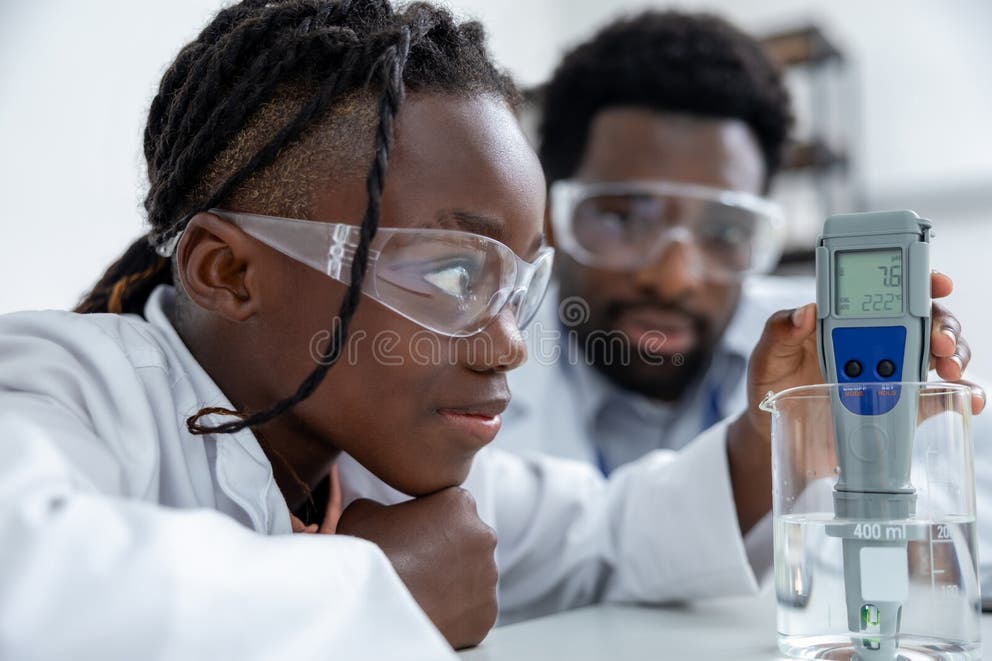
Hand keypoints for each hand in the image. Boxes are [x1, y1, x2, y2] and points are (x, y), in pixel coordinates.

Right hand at [335, 487, 497, 649]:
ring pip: (473, 577)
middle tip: (415, 565)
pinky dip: (457, 613)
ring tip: (420, 592)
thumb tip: (382, 513)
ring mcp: (489, 577)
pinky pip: (474, 611)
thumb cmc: (369, 557)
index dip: (430, 522)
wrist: (374, 610)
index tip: (413, 536)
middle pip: (468, 540)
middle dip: (447, 551)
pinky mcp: (487, 613)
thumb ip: (383, 505)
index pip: (451, 507)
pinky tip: (431, 612)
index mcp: (459, 503)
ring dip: (454, 582)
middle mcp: (484, 536)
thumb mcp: (363, 511)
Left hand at [726, 271, 984, 533]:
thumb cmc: (771, 385)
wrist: (772, 433)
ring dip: (956, 355)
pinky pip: (939, 397)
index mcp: (845, 319)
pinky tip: (970, 400)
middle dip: (943, 324)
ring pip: (939, 353)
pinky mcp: (900, 404)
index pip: (886, 291)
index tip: (938, 283)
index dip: (918, 280)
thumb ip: (780, 330)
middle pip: (924, 320)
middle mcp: (875, 339)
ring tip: (950, 368)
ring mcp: (892, 370)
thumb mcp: (766, 355)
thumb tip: (804, 312)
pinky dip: (962, 396)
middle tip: (941, 342)